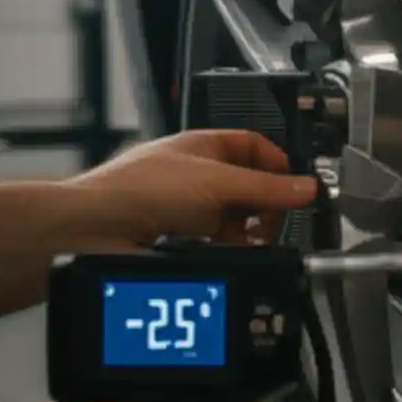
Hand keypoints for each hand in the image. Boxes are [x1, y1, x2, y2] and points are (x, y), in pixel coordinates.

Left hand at [66, 129, 317, 247]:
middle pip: (247, 186)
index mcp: (204, 146)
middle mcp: (195, 174)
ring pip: (232, 217)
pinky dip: (228, 249)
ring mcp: (186, 205)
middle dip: (265, 204)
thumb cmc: (141, 189)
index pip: (254, 146)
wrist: (95, 228)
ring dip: (247, 231)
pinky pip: (215, 242)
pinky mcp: (177, 236)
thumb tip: (306, 188)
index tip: (296, 187)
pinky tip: (230, 255)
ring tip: (254, 242)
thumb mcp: (218, 183)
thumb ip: (266, 189)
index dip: (278, 164)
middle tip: (277, 221)